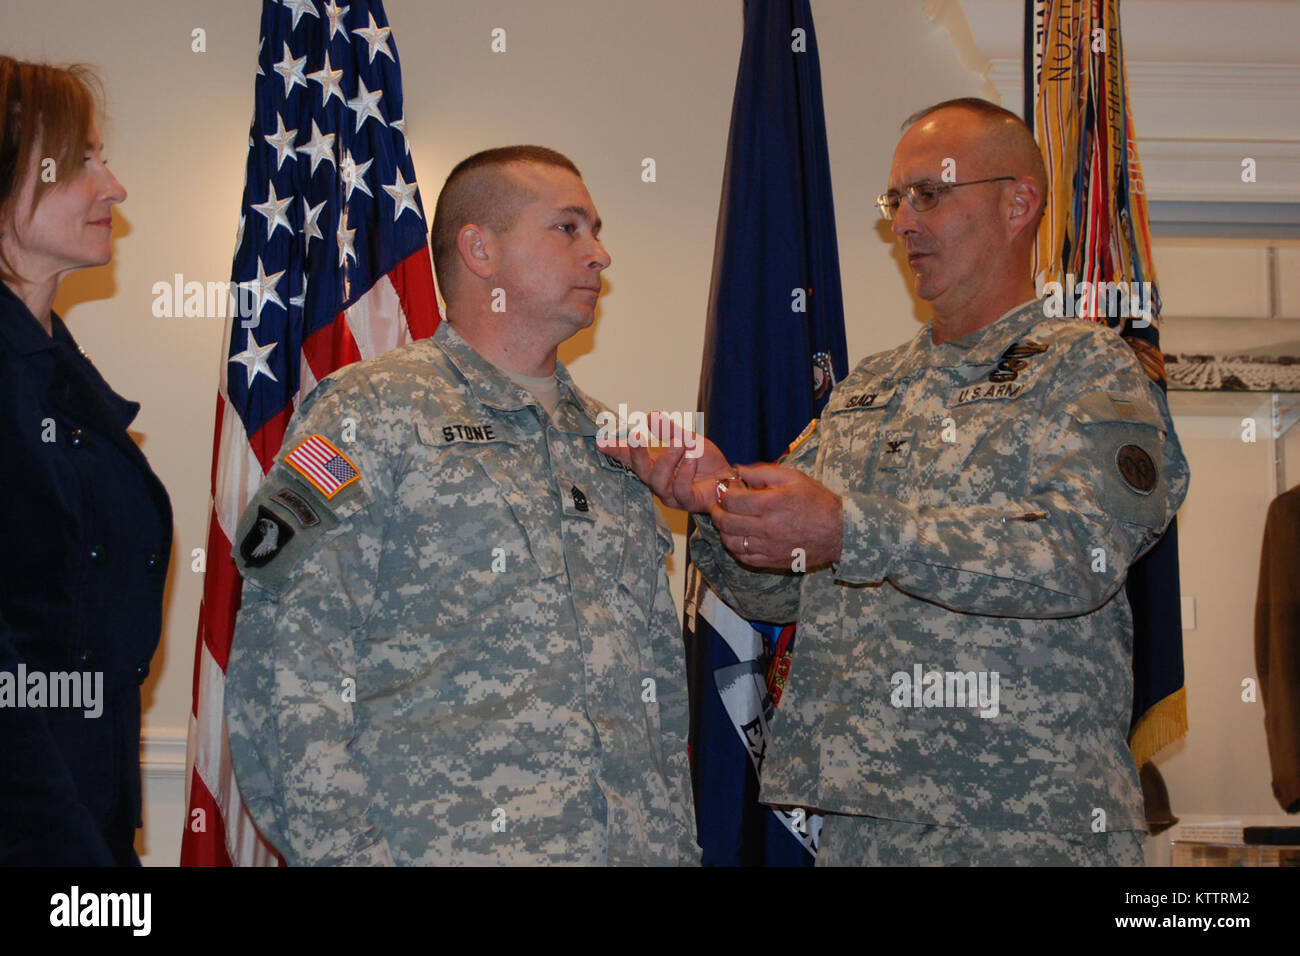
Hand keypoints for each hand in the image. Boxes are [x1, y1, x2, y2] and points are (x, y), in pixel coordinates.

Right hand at [596, 411, 733, 512]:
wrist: (730, 478)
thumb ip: (669, 431)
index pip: (631, 458)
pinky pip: (680, 489)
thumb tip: (650, 416)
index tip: (600, 441)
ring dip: (668, 459)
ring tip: (680, 444)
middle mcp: (659, 481)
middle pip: (640, 470)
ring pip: (658, 481)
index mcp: (655, 465)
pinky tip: (691, 458)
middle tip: (636, 436)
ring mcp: (671, 494)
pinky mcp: (686, 502)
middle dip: (636, 454)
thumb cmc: (707, 462)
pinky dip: (684, 472)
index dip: (616, 450)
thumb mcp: (688, 439)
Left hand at [709, 463, 842, 569]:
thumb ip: (763, 471)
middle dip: (716, 512)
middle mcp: (767, 527)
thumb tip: (738, 469)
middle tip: (717, 507)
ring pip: (731, 542)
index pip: (732, 501)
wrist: (839, 531)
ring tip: (726, 522)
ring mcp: (769, 547)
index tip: (723, 491)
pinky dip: (735, 548)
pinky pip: (744, 558)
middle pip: (726, 522)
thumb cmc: (817, 501)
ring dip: (723, 531)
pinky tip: (737, 539)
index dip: (722, 494)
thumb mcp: (793, 477)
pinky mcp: (772, 560)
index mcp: (771, 503)